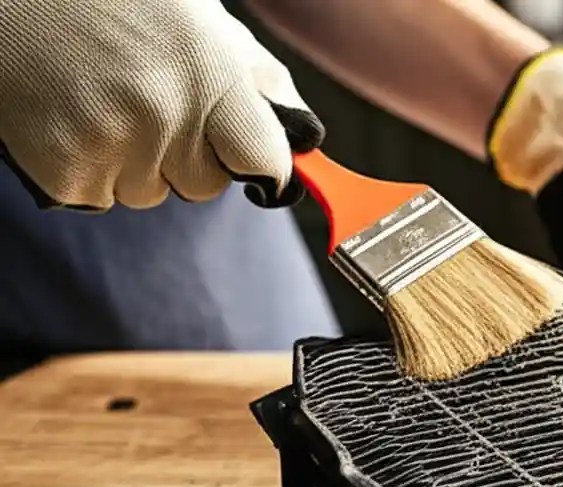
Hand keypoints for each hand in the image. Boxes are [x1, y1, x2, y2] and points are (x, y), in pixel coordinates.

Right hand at [0, 0, 323, 211]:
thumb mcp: (199, 17)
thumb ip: (255, 76)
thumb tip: (303, 134)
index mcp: (212, 74)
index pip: (266, 161)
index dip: (263, 166)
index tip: (255, 165)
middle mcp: (168, 114)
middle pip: (206, 185)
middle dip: (189, 157)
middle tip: (148, 101)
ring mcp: (114, 145)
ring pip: (151, 193)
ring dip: (135, 163)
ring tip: (102, 100)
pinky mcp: (65, 171)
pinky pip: (99, 198)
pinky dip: (88, 171)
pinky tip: (71, 117)